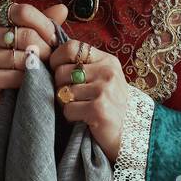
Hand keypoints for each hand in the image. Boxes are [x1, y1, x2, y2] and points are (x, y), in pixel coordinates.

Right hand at [0, 1, 68, 118]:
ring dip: (39, 66)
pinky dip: (29, 80)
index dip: (44, 25)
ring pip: (24, 57)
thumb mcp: (24, 36)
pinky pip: (18, 76)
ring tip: (42, 69)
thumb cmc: (9, 58)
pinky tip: (30, 81)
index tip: (54, 38)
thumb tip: (62, 8)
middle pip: (27, 35)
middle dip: (46, 49)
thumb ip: (41, 23)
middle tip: (51, 58)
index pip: (23, 12)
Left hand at [50, 39, 127, 162]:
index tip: (56, 70)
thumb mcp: (104, 78)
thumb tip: (49, 60)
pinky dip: (70, 117)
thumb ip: (84, 67)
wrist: (130, 132)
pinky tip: (83, 118)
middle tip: (71, 97)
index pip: (73, 47)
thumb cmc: (111, 104)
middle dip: (59, 87)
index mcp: (107, 61)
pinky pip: (68, 109)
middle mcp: (107, 72)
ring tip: (80, 108)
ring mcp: (104, 90)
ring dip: (65, 104)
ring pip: (63, 92)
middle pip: (62, 71)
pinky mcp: (98, 109)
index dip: (57, 58)